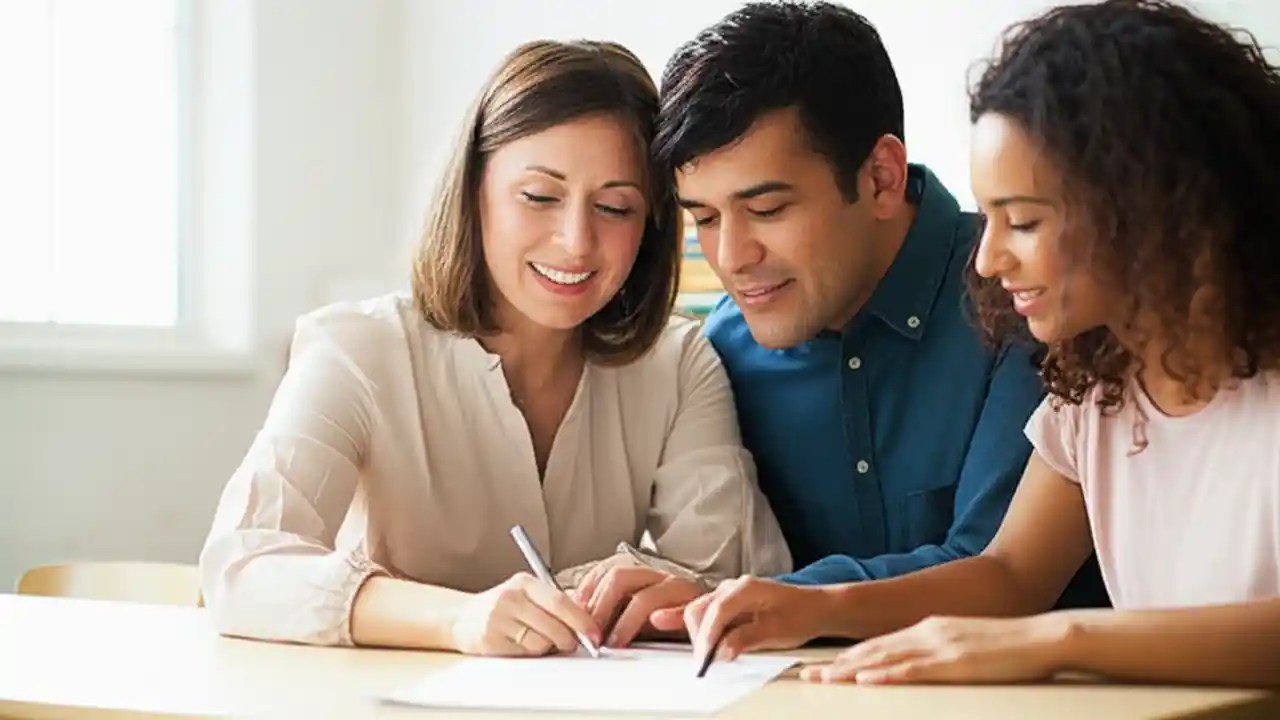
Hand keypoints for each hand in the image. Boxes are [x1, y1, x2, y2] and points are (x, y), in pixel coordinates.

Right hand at [450, 572, 601, 656]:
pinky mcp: (490, 641)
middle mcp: (510, 598)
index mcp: (524, 582)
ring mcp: (498, 620)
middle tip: (571, 643)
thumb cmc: (504, 606)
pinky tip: (523, 645)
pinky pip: (524, 654)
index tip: (594, 634)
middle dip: (569, 640)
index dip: (581, 620)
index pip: (560, 601)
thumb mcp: (528, 593)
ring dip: (547, 648)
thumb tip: (589, 611)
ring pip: (540, 644)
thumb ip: (557, 599)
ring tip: (539, 640)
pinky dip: (530, 654)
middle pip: (553, 626)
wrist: (462, 618)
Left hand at [574, 565, 706, 647]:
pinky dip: (671, 617)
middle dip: (601, 605)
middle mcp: (659, 577)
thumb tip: (578, 611)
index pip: (607, 569)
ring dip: (627, 620)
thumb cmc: (674, 617)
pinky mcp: (700, 606)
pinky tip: (657, 623)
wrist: (721, 619)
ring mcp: (679, 590)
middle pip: (621, 577)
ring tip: (615, 642)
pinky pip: (685, 611)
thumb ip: (613, 609)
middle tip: (591, 633)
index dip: (588, 587)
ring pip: (647, 596)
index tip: (575, 609)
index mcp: (643, 575)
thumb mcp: (637, 611)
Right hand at [650, 576, 833, 661]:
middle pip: (700, 608)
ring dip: (696, 633)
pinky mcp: (727, 602)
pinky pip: (703, 610)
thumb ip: (746, 638)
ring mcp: (728, 592)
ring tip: (701, 657)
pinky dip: (688, 621)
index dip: (707, 636)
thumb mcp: (777, 630)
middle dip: (698, 637)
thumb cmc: (801, 614)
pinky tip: (663, 621)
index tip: (704, 659)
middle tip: (703, 663)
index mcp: (746, 588)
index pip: (717, 610)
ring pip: (698, 609)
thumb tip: (721, 651)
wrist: (817, 606)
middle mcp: (733, 586)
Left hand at [801, 615, 1069, 684]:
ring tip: (825, 679)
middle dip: (839, 665)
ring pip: (886, 658)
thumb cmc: (1008, 647)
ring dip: (852, 670)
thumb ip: (938, 652)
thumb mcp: (964, 644)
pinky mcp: (955, 660)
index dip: (848, 657)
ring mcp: (940, 645)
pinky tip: (868, 680)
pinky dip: (887, 674)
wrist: (1042, 636)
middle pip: (873, 650)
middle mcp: (928, 632)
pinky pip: (914, 669)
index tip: (823, 668)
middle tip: (808, 675)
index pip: (879, 644)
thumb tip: (915, 665)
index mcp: (929, 629)